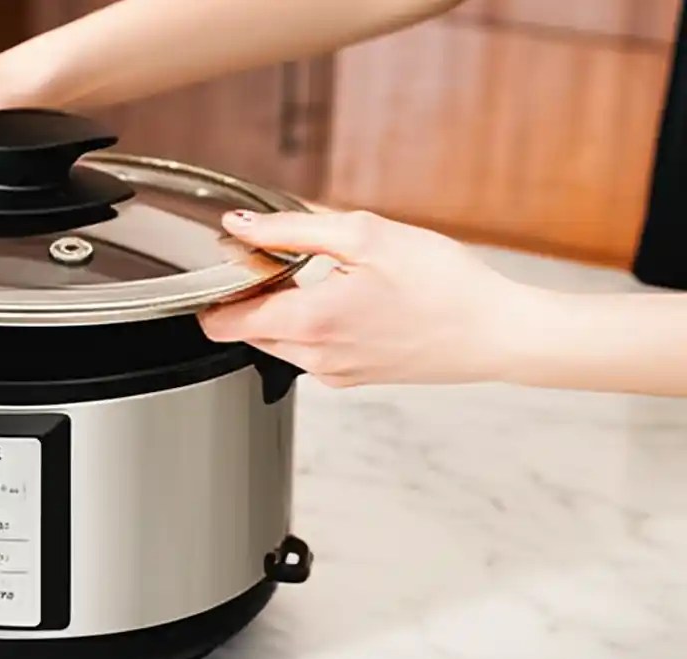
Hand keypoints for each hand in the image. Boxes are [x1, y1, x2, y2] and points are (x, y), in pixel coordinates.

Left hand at [199, 210, 535, 387]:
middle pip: (247, 330)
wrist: (498, 333)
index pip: (222, 321)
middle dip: (251, 295)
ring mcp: (334, 373)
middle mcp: (314, 358)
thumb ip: (291, 228)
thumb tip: (239, 225)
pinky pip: (311, 351)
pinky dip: (312, 324)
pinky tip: (349, 298)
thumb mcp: (365, 235)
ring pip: (278, 341)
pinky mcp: (354, 378)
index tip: (230, 260)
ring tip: (322, 274)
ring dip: (283, 309)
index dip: (214, 290)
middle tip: (282, 257)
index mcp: (309, 323)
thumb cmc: (444, 283)